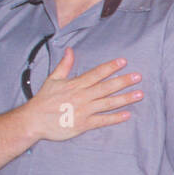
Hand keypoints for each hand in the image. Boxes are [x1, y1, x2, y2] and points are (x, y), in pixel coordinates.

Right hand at [23, 48, 143, 141]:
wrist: (33, 121)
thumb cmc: (43, 100)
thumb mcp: (53, 79)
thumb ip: (64, 65)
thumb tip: (70, 50)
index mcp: (75, 84)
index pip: (96, 73)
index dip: (110, 67)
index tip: (123, 62)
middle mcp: (82, 96)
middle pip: (106, 87)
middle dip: (123, 81)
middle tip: (138, 77)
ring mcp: (84, 110)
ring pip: (108, 103)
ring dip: (125, 99)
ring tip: (139, 94)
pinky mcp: (83, 124)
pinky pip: (102, 120)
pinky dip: (115, 118)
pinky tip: (127, 115)